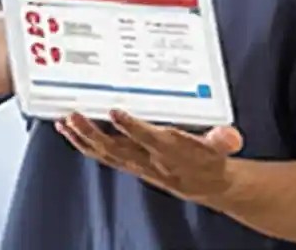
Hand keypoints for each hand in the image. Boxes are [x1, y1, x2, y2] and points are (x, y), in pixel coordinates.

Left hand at [56, 109, 243, 205]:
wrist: (206, 184)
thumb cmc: (210, 159)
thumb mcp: (222, 148)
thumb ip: (223, 140)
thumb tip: (230, 136)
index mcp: (170, 151)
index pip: (149, 139)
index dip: (132, 128)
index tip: (115, 111)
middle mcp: (148, 159)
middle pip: (116, 148)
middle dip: (93, 133)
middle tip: (74, 115)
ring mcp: (135, 163)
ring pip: (104, 152)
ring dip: (82, 138)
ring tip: (65, 121)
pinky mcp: (128, 162)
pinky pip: (101, 154)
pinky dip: (83, 143)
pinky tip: (69, 130)